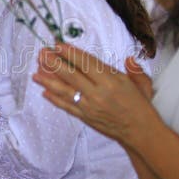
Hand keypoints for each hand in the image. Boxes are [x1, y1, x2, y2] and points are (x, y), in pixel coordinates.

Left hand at [32, 42, 157, 145]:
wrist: (140, 133)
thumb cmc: (141, 106)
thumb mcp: (143, 83)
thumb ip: (134, 69)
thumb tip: (128, 59)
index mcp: (112, 81)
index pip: (87, 63)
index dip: (71, 53)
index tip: (58, 45)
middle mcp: (98, 93)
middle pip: (71, 75)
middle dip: (54, 63)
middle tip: (42, 54)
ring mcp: (89, 106)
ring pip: (65, 90)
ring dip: (49, 80)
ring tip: (36, 72)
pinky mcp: (85, 118)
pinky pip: (67, 107)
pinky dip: (55, 99)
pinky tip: (44, 92)